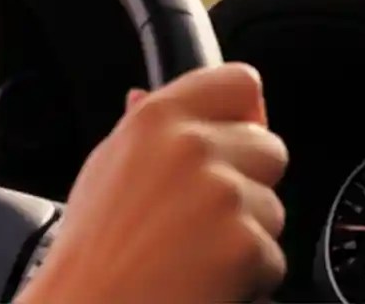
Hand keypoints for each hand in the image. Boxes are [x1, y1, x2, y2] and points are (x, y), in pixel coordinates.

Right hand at [18, 63, 288, 303]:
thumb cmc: (91, 255)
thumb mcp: (104, 171)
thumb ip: (140, 128)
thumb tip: (143, 94)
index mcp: (157, 119)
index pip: (239, 83)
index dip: (244, 115)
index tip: (236, 137)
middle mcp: (193, 147)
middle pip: (269, 148)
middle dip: (251, 183)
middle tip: (204, 218)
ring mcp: (224, 194)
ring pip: (273, 208)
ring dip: (248, 236)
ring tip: (194, 256)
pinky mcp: (246, 244)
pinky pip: (273, 258)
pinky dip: (250, 278)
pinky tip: (204, 282)